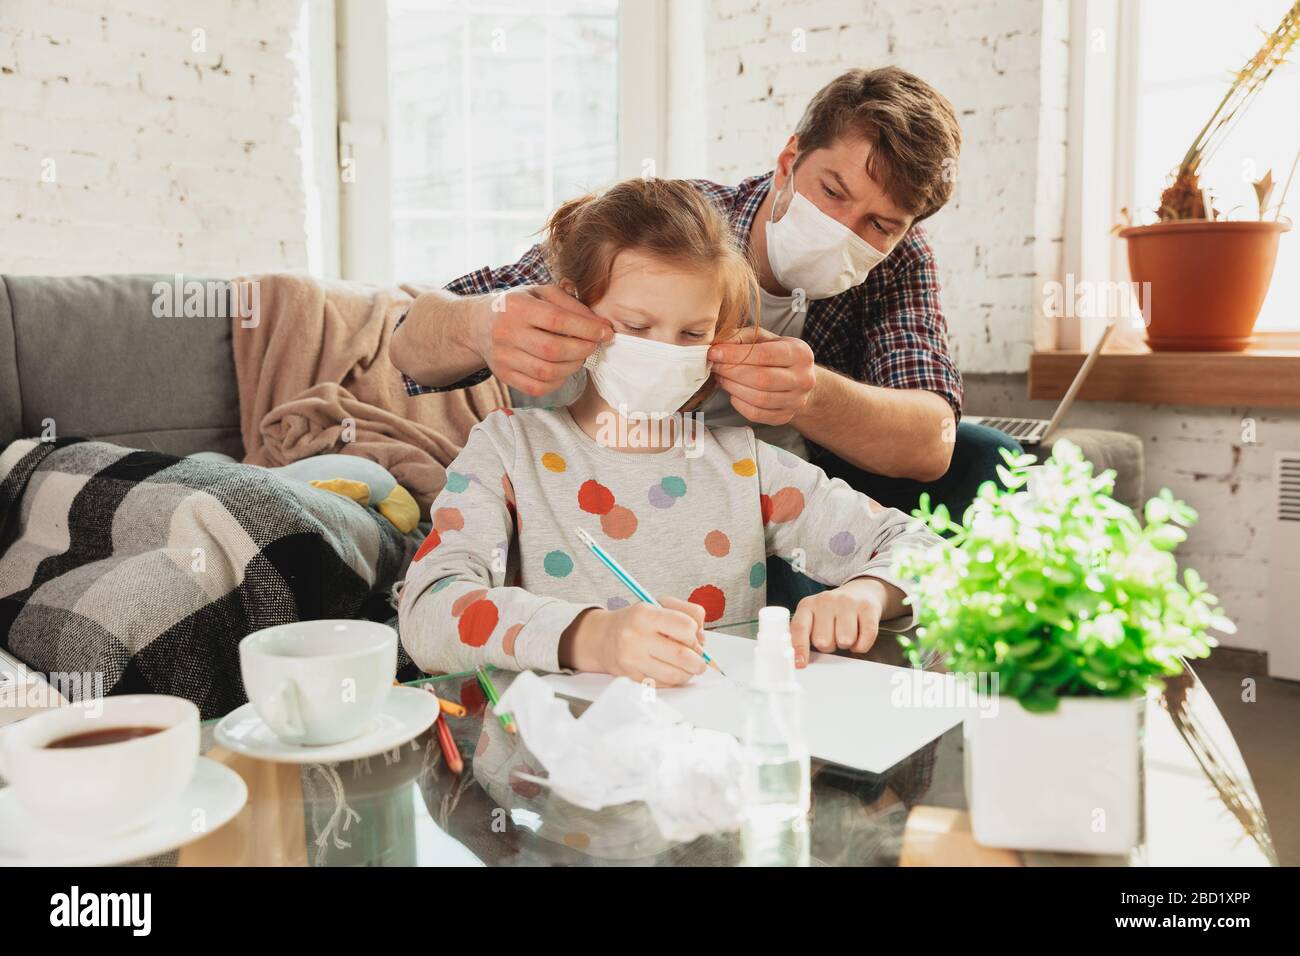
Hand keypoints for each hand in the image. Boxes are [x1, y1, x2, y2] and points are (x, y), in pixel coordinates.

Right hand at [477, 285, 611, 397]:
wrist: (479, 324)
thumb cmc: (518, 306)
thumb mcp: (541, 293)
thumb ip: (571, 305)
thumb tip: (601, 325)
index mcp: (517, 306)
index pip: (558, 320)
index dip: (586, 328)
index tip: (606, 332)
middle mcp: (506, 333)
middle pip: (553, 350)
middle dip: (582, 349)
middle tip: (594, 345)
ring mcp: (502, 357)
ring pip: (547, 372)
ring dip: (572, 367)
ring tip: (579, 356)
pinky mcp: (504, 376)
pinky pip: (537, 387)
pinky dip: (558, 381)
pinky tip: (562, 369)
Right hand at [560, 596, 707, 686]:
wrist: (604, 638)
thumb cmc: (637, 621)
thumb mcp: (661, 604)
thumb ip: (689, 613)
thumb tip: (702, 638)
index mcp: (644, 614)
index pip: (685, 626)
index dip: (695, 634)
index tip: (693, 637)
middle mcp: (635, 637)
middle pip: (682, 655)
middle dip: (698, 660)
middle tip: (699, 659)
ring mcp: (632, 660)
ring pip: (675, 674)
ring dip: (688, 673)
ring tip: (687, 666)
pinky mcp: (632, 678)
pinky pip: (664, 684)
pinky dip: (674, 680)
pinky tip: (671, 670)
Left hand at [707, 326, 815, 425]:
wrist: (798, 379)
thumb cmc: (777, 356)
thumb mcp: (764, 338)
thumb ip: (742, 337)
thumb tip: (719, 345)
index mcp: (799, 353)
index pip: (764, 354)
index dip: (735, 355)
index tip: (714, 353)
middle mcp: (803, 378)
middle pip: (762, 379)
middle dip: (731, 372)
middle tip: (715, 366)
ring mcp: (796, 400)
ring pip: (759, 399)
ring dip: (733, 388)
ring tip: (722, 378)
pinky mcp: (785, 416)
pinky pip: (757, 414)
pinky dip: (739, 404)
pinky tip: (734, 394)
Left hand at [790, 578, 891, 666]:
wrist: (861, 591)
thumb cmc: (833, 611)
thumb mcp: (812, 617)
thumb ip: (802, 635)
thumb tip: (798, 660)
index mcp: (808, 605)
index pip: (799, 628)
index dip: (800, 647)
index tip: (801, 663)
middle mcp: (826, 601)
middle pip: (823, 641)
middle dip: (828, 646)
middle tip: (832, 636)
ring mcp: (847, 602)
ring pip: (845, 641)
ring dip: (845, 645)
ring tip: (844, 634)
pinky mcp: (868, 607)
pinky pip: (865, 638)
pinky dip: (861, 645)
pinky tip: (858, 637)